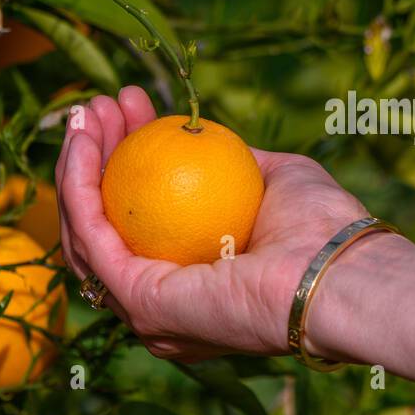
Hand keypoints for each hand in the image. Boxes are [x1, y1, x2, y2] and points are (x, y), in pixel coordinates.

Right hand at [55, 86, 368, 361]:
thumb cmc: (321, 226)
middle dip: (95, 157)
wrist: (338, 269)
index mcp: (193, 285)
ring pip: (87, 230)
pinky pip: (92, 234)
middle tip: (97, 104)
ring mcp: (146, 310)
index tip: (128, 107)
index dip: (127, 159)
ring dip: (76, 165)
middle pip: (106, 226)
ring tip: (84, 111)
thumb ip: (237, 162)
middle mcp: (163, 306)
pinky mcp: (140, 302)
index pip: (141, 221)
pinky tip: (82, 140)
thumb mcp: (276, 177)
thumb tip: (204, 136)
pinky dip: (77, 184)